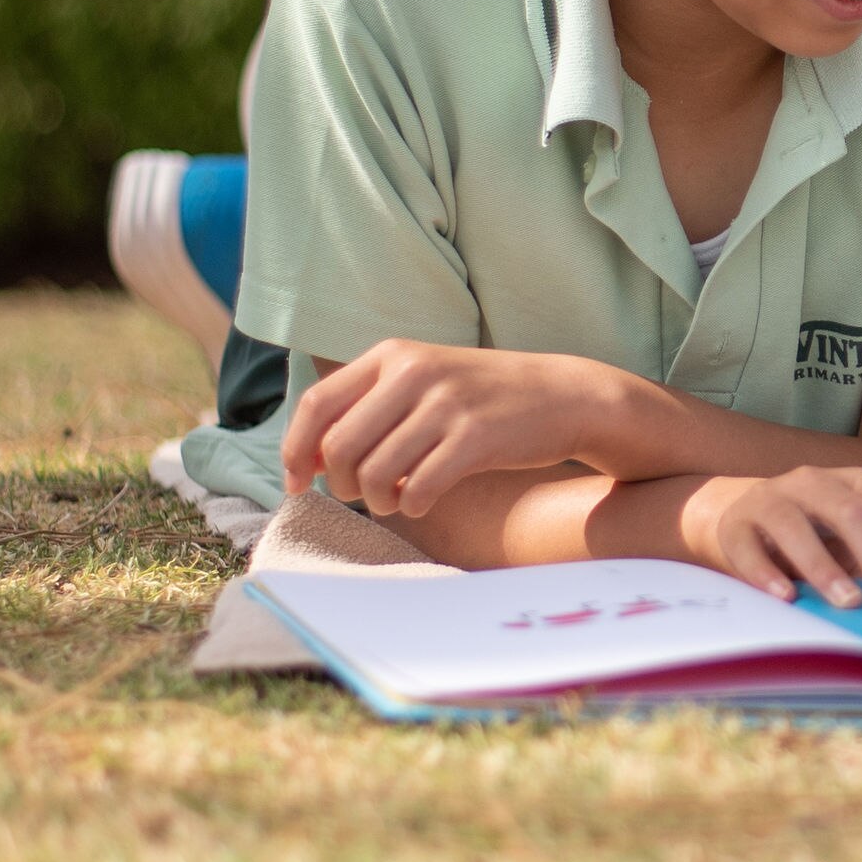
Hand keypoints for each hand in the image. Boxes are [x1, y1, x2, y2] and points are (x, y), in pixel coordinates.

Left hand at [284, 341, 632, 518]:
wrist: (568, 396)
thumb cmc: (486, 399)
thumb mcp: (426, 381)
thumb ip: (369, 407)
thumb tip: (308, 459)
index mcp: (394, 355)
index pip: (316, 405)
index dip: (294, 451)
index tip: (298, 483)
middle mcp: (415, 372)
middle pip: (338, 448)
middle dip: (340, 485)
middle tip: (363, 494)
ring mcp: (447, 404)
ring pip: (373, 475)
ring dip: (378, 501)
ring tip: (397, 499)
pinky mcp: (476, 437)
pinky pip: (416, 490)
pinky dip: (412, 507)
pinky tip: (423, 502)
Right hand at [687, 467, 861, 609]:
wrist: (738, 522)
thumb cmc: (810, 539)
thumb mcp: (847, 543)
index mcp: (852, 481)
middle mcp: (813, 481)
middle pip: (852, 512)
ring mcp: (770, 497)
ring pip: (796, 526)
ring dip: (825, 568)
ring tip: (849, 602)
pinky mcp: (733, 523)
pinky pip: (747, 547)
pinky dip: (766, 574)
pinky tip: (787, 598)